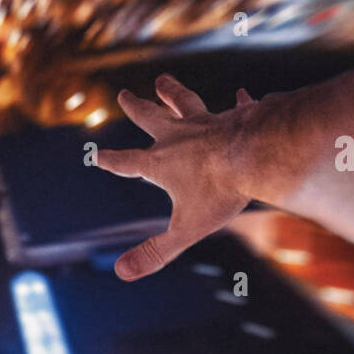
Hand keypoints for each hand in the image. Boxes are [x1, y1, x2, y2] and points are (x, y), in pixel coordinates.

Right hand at [97, 75, 260, 280]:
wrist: (257, 156)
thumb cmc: (220, 192)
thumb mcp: (185, 229)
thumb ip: (156, 252)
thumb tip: (121, 272)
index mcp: (161, 163)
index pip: (128, 162)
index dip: (111, 160)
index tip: (97, 155)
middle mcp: (179, 137)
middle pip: (151, 118)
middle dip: (136, 108)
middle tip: (125, 94)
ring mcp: (208, 123)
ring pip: (184, 102)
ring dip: (172, 92)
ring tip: (163, 81)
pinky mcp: (236, 117)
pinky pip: (236, 107)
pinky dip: (239, 103)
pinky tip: (243, 95)